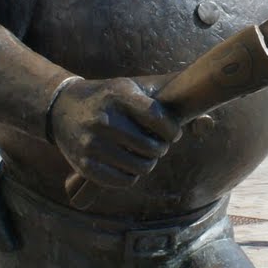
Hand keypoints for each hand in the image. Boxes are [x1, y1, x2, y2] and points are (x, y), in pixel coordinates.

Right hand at [49, 77, 181, 187]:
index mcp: (118, 95)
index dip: (172, 130)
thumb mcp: (129, 86)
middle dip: (160, 148)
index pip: (157, 118)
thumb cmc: (107, 97)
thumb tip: (206, 119)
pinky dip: (131, 176)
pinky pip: (123, 181)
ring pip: (140, 167)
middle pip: (151, 147)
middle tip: (157, 145)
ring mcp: (92, 144)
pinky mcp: (85, 165)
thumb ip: (163, 97)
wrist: (62, 108)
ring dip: (148, 163)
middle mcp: (104, 120)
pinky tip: (128, 165)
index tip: (173, 133)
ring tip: (143, 155)